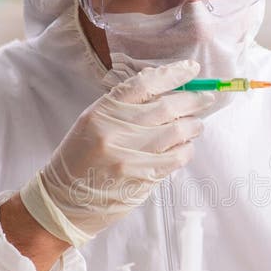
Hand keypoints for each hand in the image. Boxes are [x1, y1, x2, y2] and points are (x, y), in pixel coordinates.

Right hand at [20, 59, 212, 245]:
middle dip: (193, 100)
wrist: (64, 201)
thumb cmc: (80, 159)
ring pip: (177, 131)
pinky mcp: (142, 178)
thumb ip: (124, 107)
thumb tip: (166, 91)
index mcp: (102, 112)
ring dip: (194, 126)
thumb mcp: (93, 124)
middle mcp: (115, 131)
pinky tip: (185, 147)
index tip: (191, 69)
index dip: (173, 74)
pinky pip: (176, 157)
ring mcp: (130, 156)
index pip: (144, 84)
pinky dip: (186, 150)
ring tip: (196, 125)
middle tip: (206, 98)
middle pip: (167, 106)